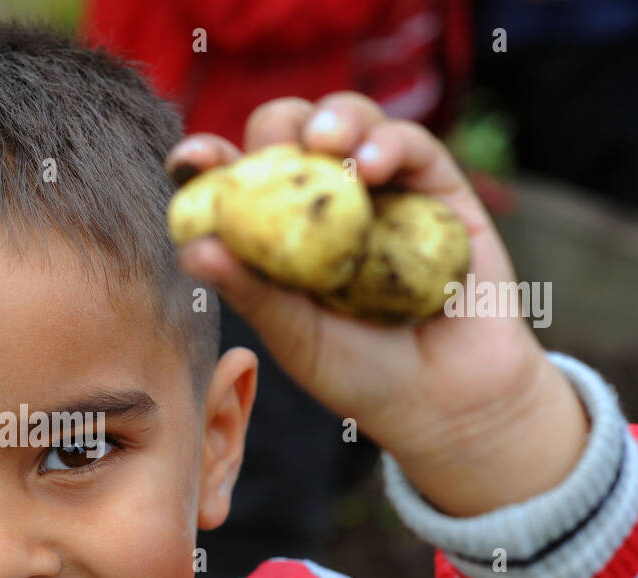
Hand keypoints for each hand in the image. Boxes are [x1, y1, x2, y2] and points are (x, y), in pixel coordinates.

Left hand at [167, 93, 587, 515]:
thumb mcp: (294, 336)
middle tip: (270, 150)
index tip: (190, 160)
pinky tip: (373, 168)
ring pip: (347, 121)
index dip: (207, 161)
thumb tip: (191, 249)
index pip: (232, 181)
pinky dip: (388, 144)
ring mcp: (380, 187)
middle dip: (274, 129)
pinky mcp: (437, 185)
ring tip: (327, 144)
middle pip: (288, 133)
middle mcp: (322, 200)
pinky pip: (411, 145)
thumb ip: (251, 291)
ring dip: (333, 119)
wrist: (448, 398)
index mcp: (273, 233)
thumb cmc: (359, 373)